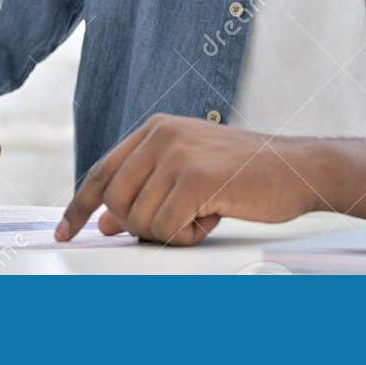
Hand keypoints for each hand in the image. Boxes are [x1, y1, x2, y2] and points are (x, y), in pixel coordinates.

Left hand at [56, 114, 318, 245]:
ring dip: (170, 232)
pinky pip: (166, 228)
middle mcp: (160, 134)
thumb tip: (105, 221)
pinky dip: (187, 236)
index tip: (65, 231)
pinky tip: (213, 217)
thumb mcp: (189, 173)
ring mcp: (176, 153)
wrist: (300, 168)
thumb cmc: (248, 174)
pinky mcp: (194, 177)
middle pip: (114, 201)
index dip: (79, 206)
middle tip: (176, 225)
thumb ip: (147, 189)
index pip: (101, 172)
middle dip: (138, 227)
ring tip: (203, 214)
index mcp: (155, 129)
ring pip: (139, 219)